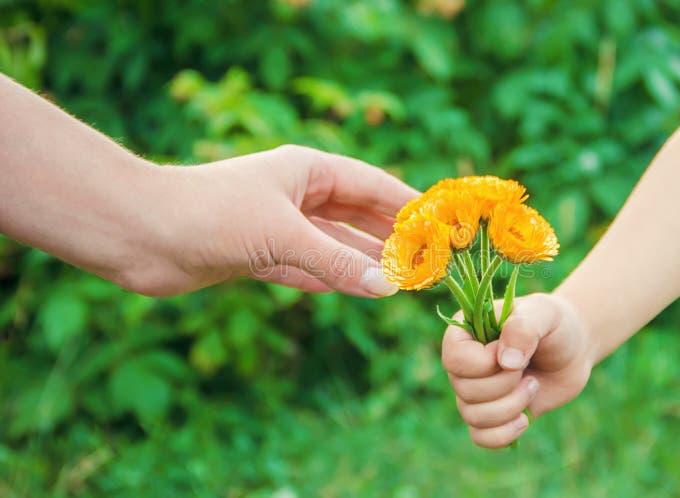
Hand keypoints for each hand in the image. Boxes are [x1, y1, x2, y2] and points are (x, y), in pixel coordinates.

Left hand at [127, 145, 417, 296]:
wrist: (141, 234)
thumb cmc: (212, 214)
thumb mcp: (284, 235)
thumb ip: (337, 262)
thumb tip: (388, 287)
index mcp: (306, 171)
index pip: (371, 186)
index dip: (407, 205)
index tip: (441, 224)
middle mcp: (295, 195)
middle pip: (356, 216)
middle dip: (391, 237)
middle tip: (429, 260)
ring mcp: (277, 227)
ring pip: (334, 245)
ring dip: (366, 262)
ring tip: (403, 281)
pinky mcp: (258, 256)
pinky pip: (309, 268)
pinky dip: (334, 279)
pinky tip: (360, 289)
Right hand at [441, 293, 594, 447]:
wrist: (574, 350)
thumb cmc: (554, 324)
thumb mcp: (544, 313)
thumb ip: (523, 329)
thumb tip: (506, 362)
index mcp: (466, 332)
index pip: (454, 358)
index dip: (484, 363)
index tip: (513, 353)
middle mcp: (463, 363)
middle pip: (464, 390)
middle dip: (505, 385)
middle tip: (528, 370)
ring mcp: (475, 391)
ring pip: (472, 416)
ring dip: (510, 407)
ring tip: (533, 386)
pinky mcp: (492, 415)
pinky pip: (481, 437)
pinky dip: (503, 435)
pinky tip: (524, 419)